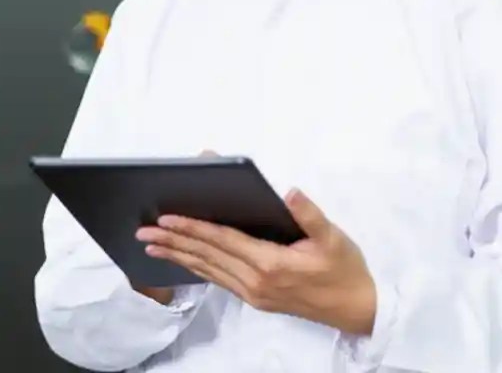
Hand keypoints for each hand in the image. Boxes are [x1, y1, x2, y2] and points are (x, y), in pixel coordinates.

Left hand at [136, 187, 376, 335]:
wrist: (357, 309)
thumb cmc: (345, 269)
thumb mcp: (334, 237)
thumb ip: (310, 214)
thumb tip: (290, 191)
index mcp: (271, 264)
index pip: (223, 240)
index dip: (193, 227)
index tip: (167, 217)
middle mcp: (256, 282)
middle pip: (207, 256)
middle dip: (174, 241)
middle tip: (144, 231)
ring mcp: (253, 294)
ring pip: (208, 270)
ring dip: (179, 256)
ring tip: (152, 246)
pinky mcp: (255, 299)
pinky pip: (219, 280)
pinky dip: (197, 267)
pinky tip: (183, 260)